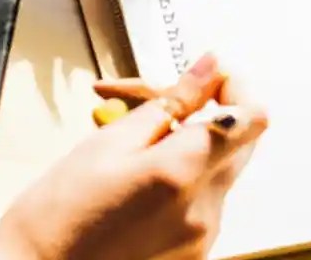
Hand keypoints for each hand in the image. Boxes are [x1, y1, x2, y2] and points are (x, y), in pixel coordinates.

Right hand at [0, 54, 267, 259]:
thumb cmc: (60, 210)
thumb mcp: (107, 143)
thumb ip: (168, 105)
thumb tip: (208, 69)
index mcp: (181, 173)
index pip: (250, 117)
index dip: (234, 87)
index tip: (205, 76)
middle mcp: (205, 209)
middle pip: (241, 143)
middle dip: (210, 113)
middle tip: (160, 104)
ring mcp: (203, 234)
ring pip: (219, 170)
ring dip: (191, 146)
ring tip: (134, 144)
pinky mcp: (195, 250)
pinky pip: (204, 199)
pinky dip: (183, 178)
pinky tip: (139, 179)